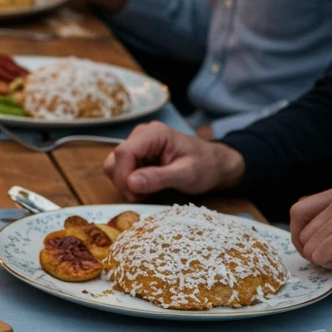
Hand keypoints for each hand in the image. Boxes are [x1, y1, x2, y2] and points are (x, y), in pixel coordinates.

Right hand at [103, 122, 246, 201]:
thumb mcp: (186, 175)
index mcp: (153, 134)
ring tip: (146, 192)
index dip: (124, 176)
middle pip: (115, 160)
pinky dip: (130, 183)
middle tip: (142, 197)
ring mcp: (137, 144)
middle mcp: (140, 135)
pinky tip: (147, 187)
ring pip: (115, 166)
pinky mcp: (137, 154)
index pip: (124, 153)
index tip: (134, 195)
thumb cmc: (206, 167)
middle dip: (124, 182)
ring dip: (126, 184)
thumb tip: (131, 183)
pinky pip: (122, 170)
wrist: (216, 165)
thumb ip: (159, 178)